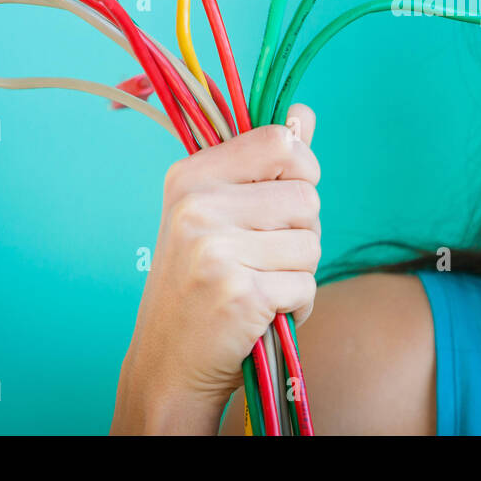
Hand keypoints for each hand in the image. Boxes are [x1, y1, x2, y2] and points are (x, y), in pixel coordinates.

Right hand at [111, 104, 319, 433]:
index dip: (302, 170)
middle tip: (261, 260)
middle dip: (302, 234)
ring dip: (300, 274)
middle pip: (307, 197)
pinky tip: (261, 316)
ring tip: (259, 287)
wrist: (167, 366)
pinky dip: (297, 306)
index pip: (280, 141)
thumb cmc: (202, 285)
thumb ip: (265, 164)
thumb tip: (305, 113)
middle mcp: (197, 206)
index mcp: (191, 177)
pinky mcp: (238, 293)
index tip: (284, 200)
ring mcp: (215, 250)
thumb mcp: (220, 214)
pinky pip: (306, 285)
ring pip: (312, 244)